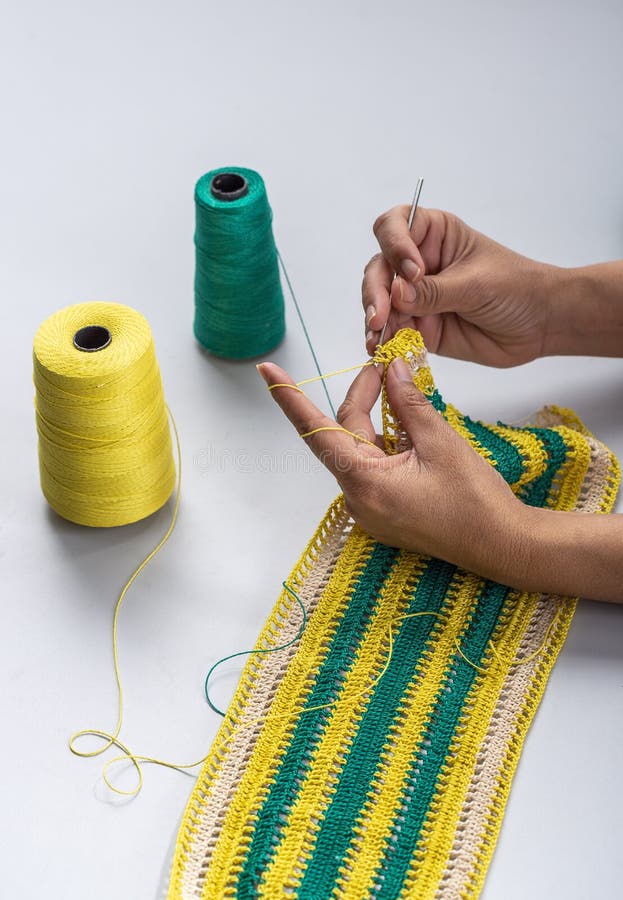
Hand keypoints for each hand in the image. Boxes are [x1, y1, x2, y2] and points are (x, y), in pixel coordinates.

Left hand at [257, 358, 525, 579]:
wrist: (503, 546)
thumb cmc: (476, 502)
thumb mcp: (442, 442)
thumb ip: (409, 403)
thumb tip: (392, 370)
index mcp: (365, 482)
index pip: (317, 430)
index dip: (289, 397)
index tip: (266, 371)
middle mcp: (358, 499)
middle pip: (346, 434)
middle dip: (364, 396)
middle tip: (388, 364)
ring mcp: (370, 509)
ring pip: (362, 449)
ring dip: (379, 420)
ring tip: (404, 392)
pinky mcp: (384, 512)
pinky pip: (375, 467)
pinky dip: (387, 443)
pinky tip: (411, 430)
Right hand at [362, 207, 559, 366]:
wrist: (539, 325)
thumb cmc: (517, 288)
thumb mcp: (476, 284)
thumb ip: (435, 291)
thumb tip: (396, 293)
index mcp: (433, 235)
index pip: (395, 226)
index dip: (394, 245)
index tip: (413, 272)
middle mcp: (418, 262)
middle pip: (379, 267)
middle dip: (376, 291)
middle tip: (381, 316)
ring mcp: (416, 296)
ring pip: (380, 302)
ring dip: (375, 319)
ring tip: (378, 339)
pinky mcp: (419, 326)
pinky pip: (392, 331)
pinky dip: (384, 340)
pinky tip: (381, 350)